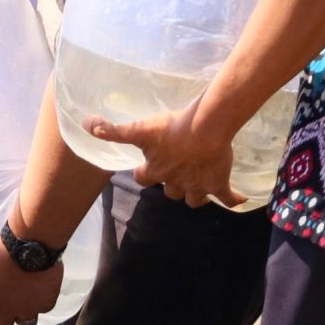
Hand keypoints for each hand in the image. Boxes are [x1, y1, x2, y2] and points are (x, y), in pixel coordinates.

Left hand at [0, 240, 63, 324]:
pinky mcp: (45, 304)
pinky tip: (39, 286)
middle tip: (8, 300)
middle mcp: (5, 310)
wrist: (32, 242)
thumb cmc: (1, 250)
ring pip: (23, 319)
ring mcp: (27, 309)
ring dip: (23, 310)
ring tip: (26, 293)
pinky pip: (41, 308)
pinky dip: (40, 300)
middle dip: (4, 315)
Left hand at [86, 102, 242, 208]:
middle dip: (171, 184)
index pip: (144, 178)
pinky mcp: (218, 184)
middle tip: (178, 171)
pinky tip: (239, 198)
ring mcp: (197, 186)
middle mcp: (175, 183)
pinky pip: (226, 198)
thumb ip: (113, 130)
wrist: (205, 129)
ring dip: (195, 195)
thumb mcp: (139, 129)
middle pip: (170, 191)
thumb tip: (86, 124)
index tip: (147, 166)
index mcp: (155, 171)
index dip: (145, 173)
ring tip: (200, 186)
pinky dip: (232, 199)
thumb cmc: (172, 128)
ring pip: (194, 200)